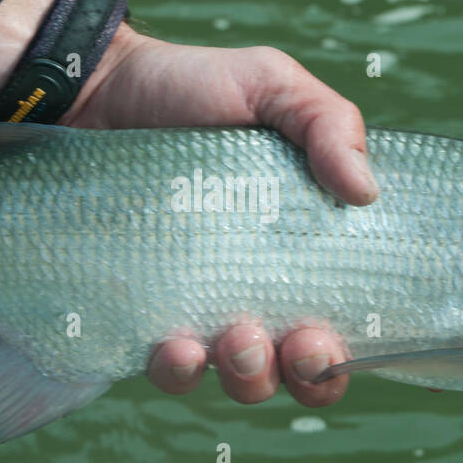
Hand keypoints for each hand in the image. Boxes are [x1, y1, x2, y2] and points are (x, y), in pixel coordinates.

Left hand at [0, 0, 377, 408]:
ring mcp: (197, 306)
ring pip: (237, 378)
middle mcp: (254, 288)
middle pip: (295, 369)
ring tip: (235, 340)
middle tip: (295, 343)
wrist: (94, 89)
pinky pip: (167, 367)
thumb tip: (367, 192)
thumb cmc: (190, 86)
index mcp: (299, 248)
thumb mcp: (271, 85)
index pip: (340, 325)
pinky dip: (179, 369)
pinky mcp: (143, 313)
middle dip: (305, 373)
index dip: (342, 353)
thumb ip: (328, 123)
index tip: (332, 338)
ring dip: (247, 375)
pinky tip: (175, 346)